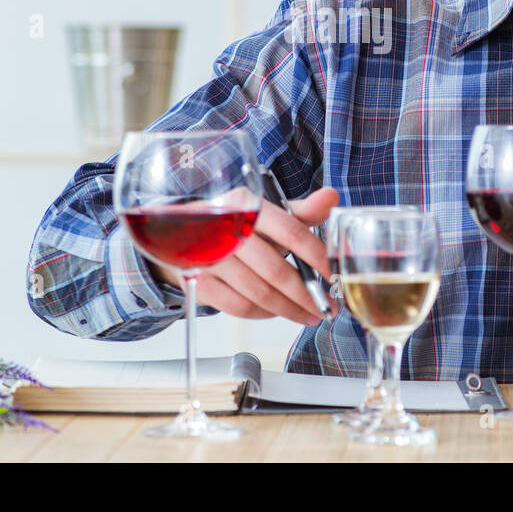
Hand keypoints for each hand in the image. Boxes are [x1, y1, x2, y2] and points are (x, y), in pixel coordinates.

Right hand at [148, 187, 338, 325]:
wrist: (180, 233)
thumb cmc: (233, 223)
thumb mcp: (264, 212)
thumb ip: (300, 211)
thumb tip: (331, 197)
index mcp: (248, 206)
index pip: (292, 232)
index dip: (317, 257)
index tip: (332, 275)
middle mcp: (227, 230)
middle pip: (277, 271)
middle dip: (307, 294)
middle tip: (326, 306)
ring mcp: (210, 258)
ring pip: (259, 294)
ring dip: (289, 309)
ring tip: (308, 314)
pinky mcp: (199, 282)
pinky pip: (239, 307)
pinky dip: (263, 313)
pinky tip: (276, 312)